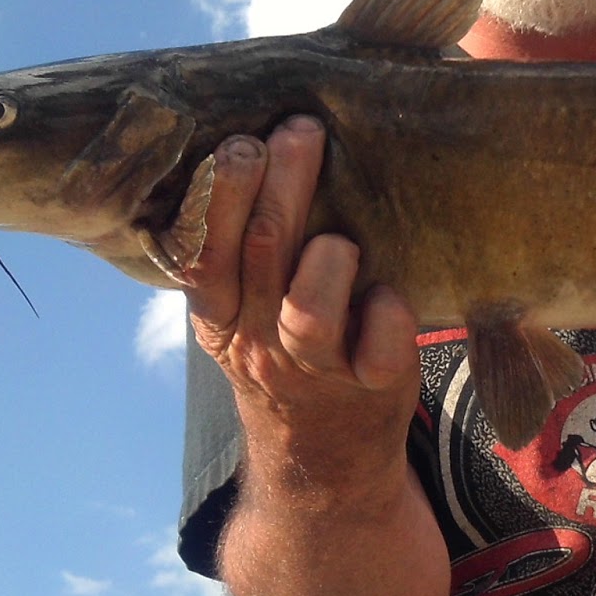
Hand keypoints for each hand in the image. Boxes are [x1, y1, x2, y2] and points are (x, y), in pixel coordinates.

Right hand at [184, 115, 419, 487]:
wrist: (322, 464)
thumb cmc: (286, 358)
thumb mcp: (242, 318)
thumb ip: (240, 255)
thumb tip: (246, 150)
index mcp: (222, 319)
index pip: (205, 253)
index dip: (220, 198)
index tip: (240, 141)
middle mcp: (261, 342)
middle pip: (264, 254)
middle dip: (283, 185)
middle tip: (302, 131)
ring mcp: (318, 368)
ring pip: (311, 307)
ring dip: (329, 258)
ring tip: (341, 239)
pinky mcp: (375, 386)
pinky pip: (382, 342)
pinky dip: (389, 310)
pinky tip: (389, 296)